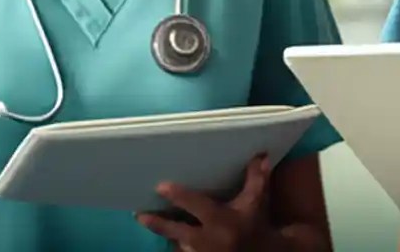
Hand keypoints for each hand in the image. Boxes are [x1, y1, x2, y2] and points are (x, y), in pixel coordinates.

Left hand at [137, 155, 273, 251]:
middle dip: (157, 223)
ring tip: (145, 219)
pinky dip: (172, 245)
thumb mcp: (255, 201)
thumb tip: (260, 155)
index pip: (197, 205)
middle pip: (177, 231)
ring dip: (163, 233)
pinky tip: (164, 237)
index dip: (179, 196)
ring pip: (176, 244)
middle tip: (139, 214)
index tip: (160, 186)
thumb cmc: (254, 224)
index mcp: (222, 219)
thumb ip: (256, 178)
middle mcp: (208, 238)